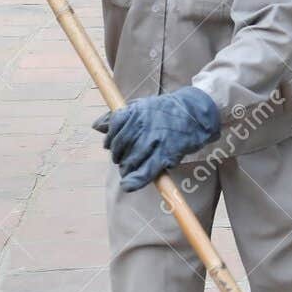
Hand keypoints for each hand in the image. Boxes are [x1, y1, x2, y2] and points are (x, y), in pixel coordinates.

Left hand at [93, 87, 220, 191]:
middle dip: (118, 156)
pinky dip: (135, 180)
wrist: (195, 113)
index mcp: (135, 112)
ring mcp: (153, 141)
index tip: (110, 146)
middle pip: (120, 146)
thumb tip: (96, 126)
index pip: (114, 127)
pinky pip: (146, 171)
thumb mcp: (141, 106)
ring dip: (126, 168)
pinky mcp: (165, 155)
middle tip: (122, 160)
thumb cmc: (167, 111)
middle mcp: (142, 126)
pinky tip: (128, 185)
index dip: (110, 140)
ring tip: (128, 170)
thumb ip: (119, 117)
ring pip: (130, 160)